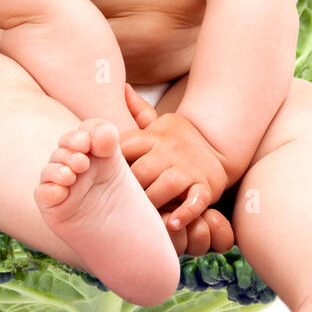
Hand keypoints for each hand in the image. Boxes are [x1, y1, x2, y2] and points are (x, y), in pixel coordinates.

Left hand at [120, 84, 231, 241]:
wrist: (217, 147)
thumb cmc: (176, 140)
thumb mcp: (158, 123)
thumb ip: (138, 110)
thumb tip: (122, 87)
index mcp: (153, 137)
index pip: (125, 146)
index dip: (109, 161)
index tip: (94, 175)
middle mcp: (169, 151)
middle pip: (141, 171)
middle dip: (127, 189)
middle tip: (113, 204)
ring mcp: (188, 169)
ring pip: (166, 186)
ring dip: (152, 203)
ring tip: (141, 217)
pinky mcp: (205, 187)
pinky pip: (195, 201)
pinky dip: (184, 214)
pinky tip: (171, 224)